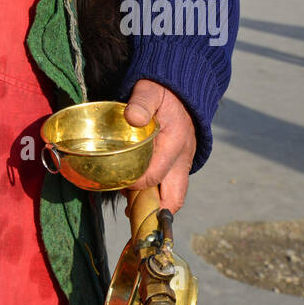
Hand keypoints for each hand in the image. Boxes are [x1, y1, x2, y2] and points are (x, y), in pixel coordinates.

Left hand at [123, 80, 196, 214]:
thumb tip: (133, 118)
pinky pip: (171, 187)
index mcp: (175, 144)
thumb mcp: (150, 91)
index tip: (119, 185)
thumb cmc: (163, 91)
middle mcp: (182, 159)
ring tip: (131, 209)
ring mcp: (183, 164)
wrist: (183, 90)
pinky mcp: (179, 164)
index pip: (155, 175)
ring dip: (155, 205)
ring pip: (174, 196)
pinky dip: (157, 194)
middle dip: (154, 211)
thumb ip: (142, 102)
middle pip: (174, 198)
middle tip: (132, 214)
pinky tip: (137, 195)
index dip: (136, 185)